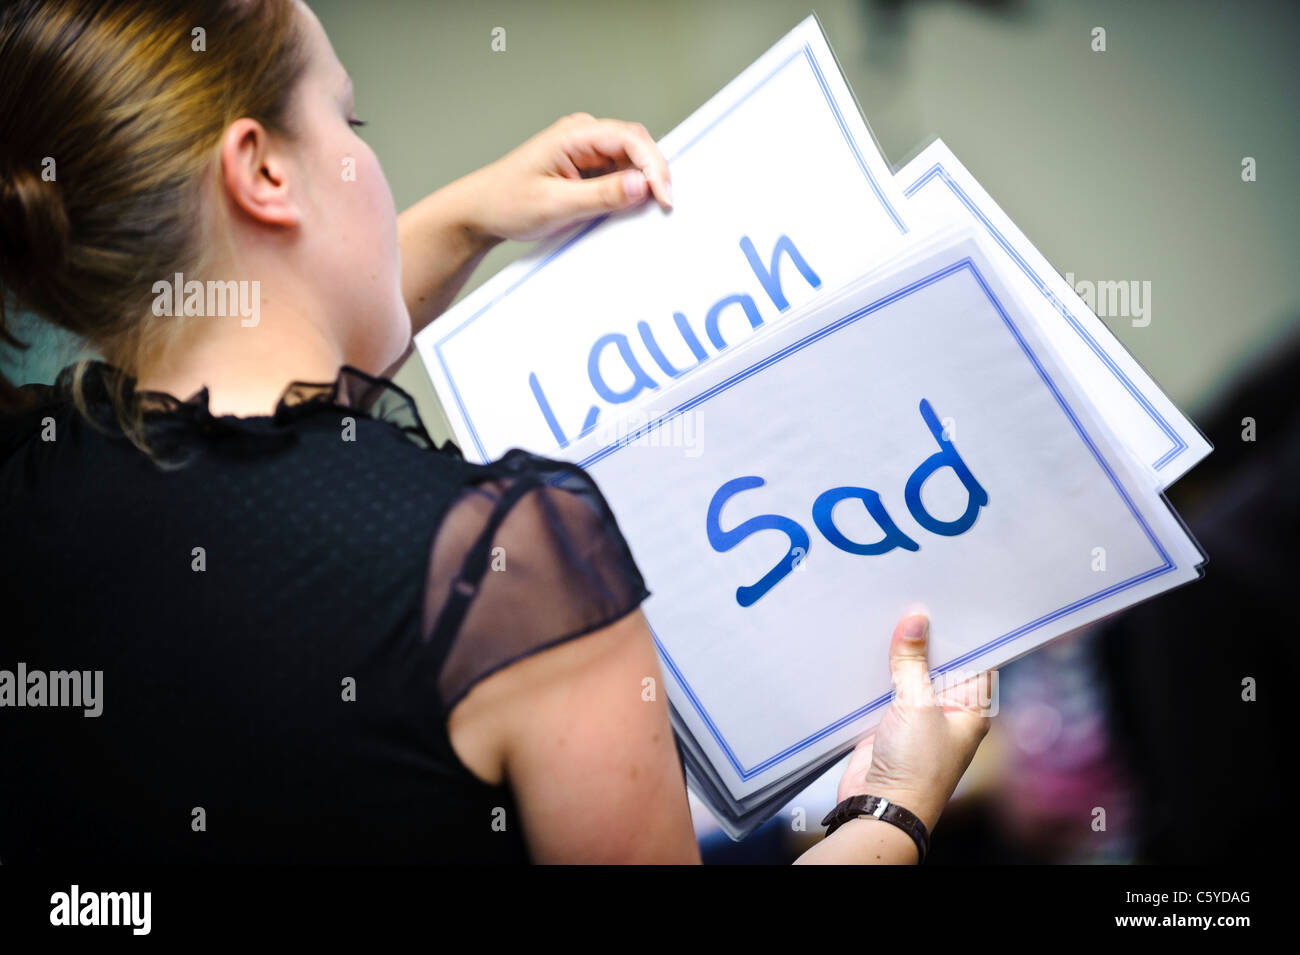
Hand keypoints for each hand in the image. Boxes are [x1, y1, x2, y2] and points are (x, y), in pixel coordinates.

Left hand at [456, 113, 672, 243]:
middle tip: (664, 206)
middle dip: (654, 174)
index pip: (630, 138)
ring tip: (647, 211)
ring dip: (642, 184)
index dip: (654, 166)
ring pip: (631, 161)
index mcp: (573, 134)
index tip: (664, 196)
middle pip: (636, 146)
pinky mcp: (586, 169)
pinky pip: (618, 175)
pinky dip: (629, 192)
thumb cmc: (506, 203)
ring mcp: (585, 152)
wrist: (480, 212)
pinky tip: (629, 209)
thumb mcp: (556, 204)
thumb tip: (641, 185)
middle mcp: (582, 136)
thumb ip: (601, 195)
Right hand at [835, 613, 993, 831]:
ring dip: (896, 654)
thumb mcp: (918, 705)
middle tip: (910, 599)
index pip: (974, 659)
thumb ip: (913, 662)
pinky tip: (865, 647)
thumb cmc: (917, 768)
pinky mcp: (887, 722)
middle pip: (938, 663)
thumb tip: (915, 620)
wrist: (881, 807)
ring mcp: (916, 716)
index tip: (947, 601)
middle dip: (923, 637)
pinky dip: (875, 672)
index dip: (962, 630)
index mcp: (970, 707)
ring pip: (908, 674)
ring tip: (885, 615)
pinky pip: (883, 688)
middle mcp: (946, 710)